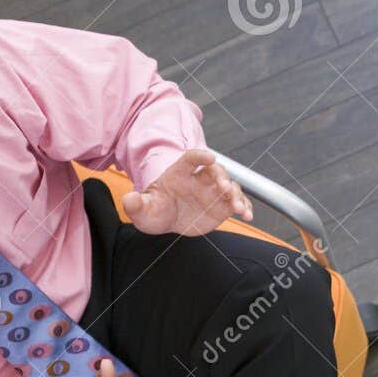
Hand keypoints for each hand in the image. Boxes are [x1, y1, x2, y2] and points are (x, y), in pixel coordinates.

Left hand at [121, 149, 252, 236]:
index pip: (190, 158)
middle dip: (222, 176)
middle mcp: (199, 179)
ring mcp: (212, 191)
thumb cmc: (154, 210)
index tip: (209, 157)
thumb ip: (136, 204)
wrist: (167, 220)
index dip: (199, 156)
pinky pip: (237, 203)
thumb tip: (129, 199)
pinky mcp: (222, 206)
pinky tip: (248, 216)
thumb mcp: (142, 210)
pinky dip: (245, 207)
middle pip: (214, 170)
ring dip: (236, 195)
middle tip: (225, 187)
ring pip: (229, 186)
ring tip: (239, 208)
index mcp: (179, 174)